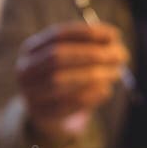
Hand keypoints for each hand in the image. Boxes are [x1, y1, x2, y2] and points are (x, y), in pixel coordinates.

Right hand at [16, 22, 128, 141]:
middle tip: (120, 55)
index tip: (115, 35)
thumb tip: (114, 39)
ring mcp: (30, 93)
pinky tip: (106, 90)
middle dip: (92, 54)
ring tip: (116, 73)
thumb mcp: (72, 59)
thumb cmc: (65, 77)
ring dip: (92, 76)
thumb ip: (90, 47)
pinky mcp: (41, 114)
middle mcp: (25, 69)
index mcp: (31, 49)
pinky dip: (89, 96)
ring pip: (60, 81)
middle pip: (57, 57)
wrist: (46, 112)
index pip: (58, 34)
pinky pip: (66, 104)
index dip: (87, 33)